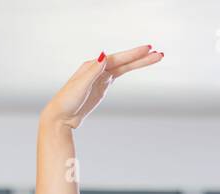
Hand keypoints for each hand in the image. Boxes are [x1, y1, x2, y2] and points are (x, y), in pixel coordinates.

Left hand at [42, 45, 162, 129]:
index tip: (148, 50)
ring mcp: (100, 78)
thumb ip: (93, 71)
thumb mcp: (80, 86)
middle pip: (123, 61)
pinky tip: (138, 64)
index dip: (132, 55)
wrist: (59, 118)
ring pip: (123, 67)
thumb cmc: (66, 102)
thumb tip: (104, 56)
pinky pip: (119, 75)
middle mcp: (97, 69)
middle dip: (141, 58)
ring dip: (139, 62)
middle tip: (159, 54)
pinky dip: (129, 69)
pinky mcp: (102, 87)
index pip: (117, 59)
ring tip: (156, 58)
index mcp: (92, 67)